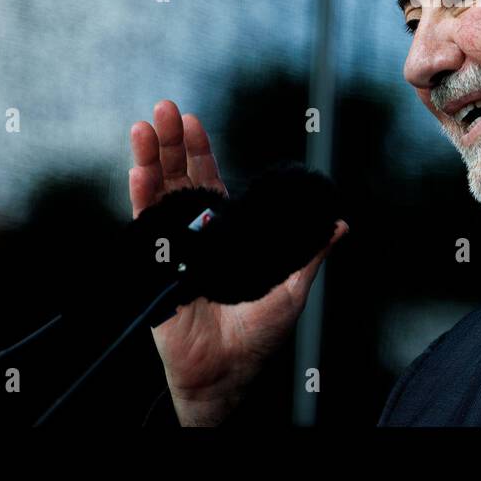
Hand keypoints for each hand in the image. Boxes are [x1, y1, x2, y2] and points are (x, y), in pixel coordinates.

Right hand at [129, 100, 347, 424]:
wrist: (228, 373)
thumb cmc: (260, 334)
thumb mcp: (292, 285)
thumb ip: (309, 251)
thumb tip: (340, 223)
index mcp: (224, 230)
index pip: (208, 179)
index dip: (199, 150)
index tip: (193, 119)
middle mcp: (194, 233)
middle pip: (178, 177)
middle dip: (171, 141)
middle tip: (165, 107)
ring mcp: (171, 246)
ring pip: (158, 193)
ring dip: (151, 158)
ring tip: (145, 125)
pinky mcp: (155, 266)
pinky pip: (145, 226)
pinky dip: (142, 196)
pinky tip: (139, 169)